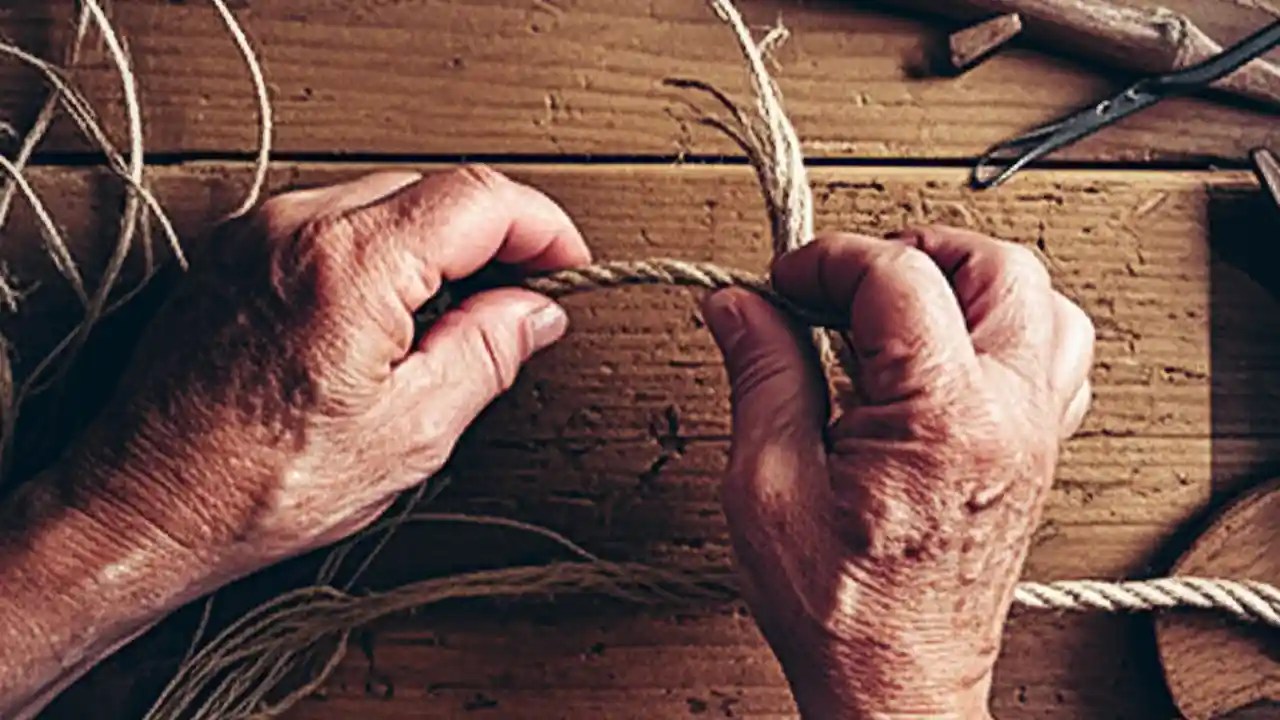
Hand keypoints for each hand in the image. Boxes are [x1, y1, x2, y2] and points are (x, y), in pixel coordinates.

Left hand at [59, 166, 589, 580]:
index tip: (567, 262)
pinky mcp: (236, 249)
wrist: (148, 504)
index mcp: (352, 265)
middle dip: (496, 234)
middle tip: (525, 294)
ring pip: (387, 198)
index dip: (543, 226)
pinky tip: (391, 313)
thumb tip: (535, 314)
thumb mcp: (409, 433)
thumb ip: (486, 354)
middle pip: (435, 188)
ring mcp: (259, 231)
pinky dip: (385, 249)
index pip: (481, 198)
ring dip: (439, 242)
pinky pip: (336, 220)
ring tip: (456, 316)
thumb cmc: (259, 484)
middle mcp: (299, 226)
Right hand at [702, 227, 1093, 718]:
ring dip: (965, 283)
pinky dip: (1001, 329)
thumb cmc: (839, 612)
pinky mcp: (1036, 453)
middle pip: (996, 266)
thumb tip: (741, 307)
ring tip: (895, 310)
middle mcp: (1009, 417)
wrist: (894, 685)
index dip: (828, 261)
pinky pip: (1053, 357)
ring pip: (1041, 302)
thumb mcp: (767, 485)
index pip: (898, 276)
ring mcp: (1035, 434)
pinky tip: (943, 355)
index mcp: (944, 419)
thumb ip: (762, 375)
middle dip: (908, 252)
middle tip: (842, 282)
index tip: (783, 283)